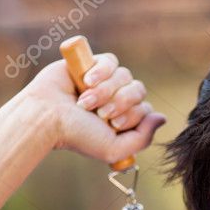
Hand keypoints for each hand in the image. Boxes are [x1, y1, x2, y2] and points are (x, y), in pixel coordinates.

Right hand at [22, 52, 166, 164]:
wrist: (47, 117)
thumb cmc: (77, 135)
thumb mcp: (114, 148)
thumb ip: (142, 138)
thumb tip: (162, 118)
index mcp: (124, 117)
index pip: (146, 109)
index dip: (133, 115)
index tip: (112, 125)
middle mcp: (117, 98)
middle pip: (138, 90)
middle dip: (121, 103)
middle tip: (100, 113)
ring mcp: (106, 81)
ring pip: (125, 76)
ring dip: (106, 90)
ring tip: (86, 101)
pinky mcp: (92, 64)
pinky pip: (111, 61)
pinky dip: (101, 72)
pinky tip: (86, 82)